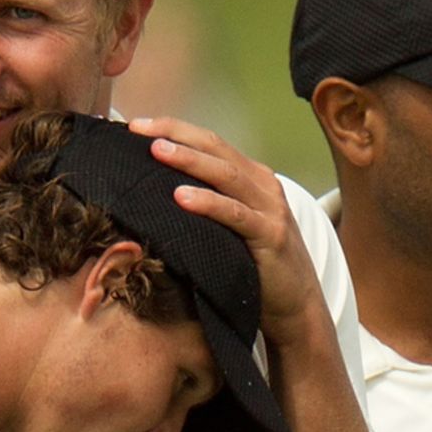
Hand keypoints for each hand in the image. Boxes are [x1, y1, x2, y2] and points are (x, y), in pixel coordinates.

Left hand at [129, 116, 326, 348]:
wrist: (295, 306)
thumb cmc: (253, 268)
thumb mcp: (228, 229)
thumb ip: (205, 207)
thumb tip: (155, 193)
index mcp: (251, 177)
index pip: (209, 143)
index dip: (174, 129)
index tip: (135, 125)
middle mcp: (262, 185)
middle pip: (215, 148)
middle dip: (175, 134)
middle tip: (139, 129)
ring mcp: (269, 209)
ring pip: (226, 175)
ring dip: (189, 161)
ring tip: (157, 152)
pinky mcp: (270, 236)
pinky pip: (235, 215)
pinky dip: (208, 203)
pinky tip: (181, 197)